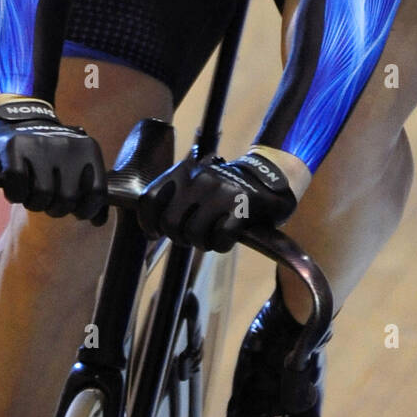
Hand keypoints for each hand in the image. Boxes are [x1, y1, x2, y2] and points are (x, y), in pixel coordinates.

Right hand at [0, 97, 106, 219]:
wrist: (18, 117)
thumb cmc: (51, 152)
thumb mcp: (76, 163)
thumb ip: (90, 190)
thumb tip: (98, 222)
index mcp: (88, 148)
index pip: (97, 193)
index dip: (86, 210)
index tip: (76, 212)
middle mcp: (67, 144)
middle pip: (67, 200)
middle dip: (55, 208)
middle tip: (48, 201)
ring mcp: (40, 144)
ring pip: (41, 197)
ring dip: (34, 203)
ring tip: (31, 194)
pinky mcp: (14, 147)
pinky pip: (17, 189)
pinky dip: (15, 195)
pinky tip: (16, 189)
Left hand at [137, 151, 296, 252]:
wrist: (269, 177)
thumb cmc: (225, 188)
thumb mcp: (197, 181)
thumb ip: (175, 196)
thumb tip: (152, 224)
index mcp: (184, 171)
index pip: (150, 199)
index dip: (148, 222)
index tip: (155, 233)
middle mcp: (199, 179)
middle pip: (170, 222)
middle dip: (179, 237)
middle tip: (191, 237)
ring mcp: (221, 191)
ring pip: (193, 233)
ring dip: (202, 243)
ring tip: (211, 237)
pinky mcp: (242, 206)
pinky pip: (221, 238)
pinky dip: (222, 244)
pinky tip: (227, 238)